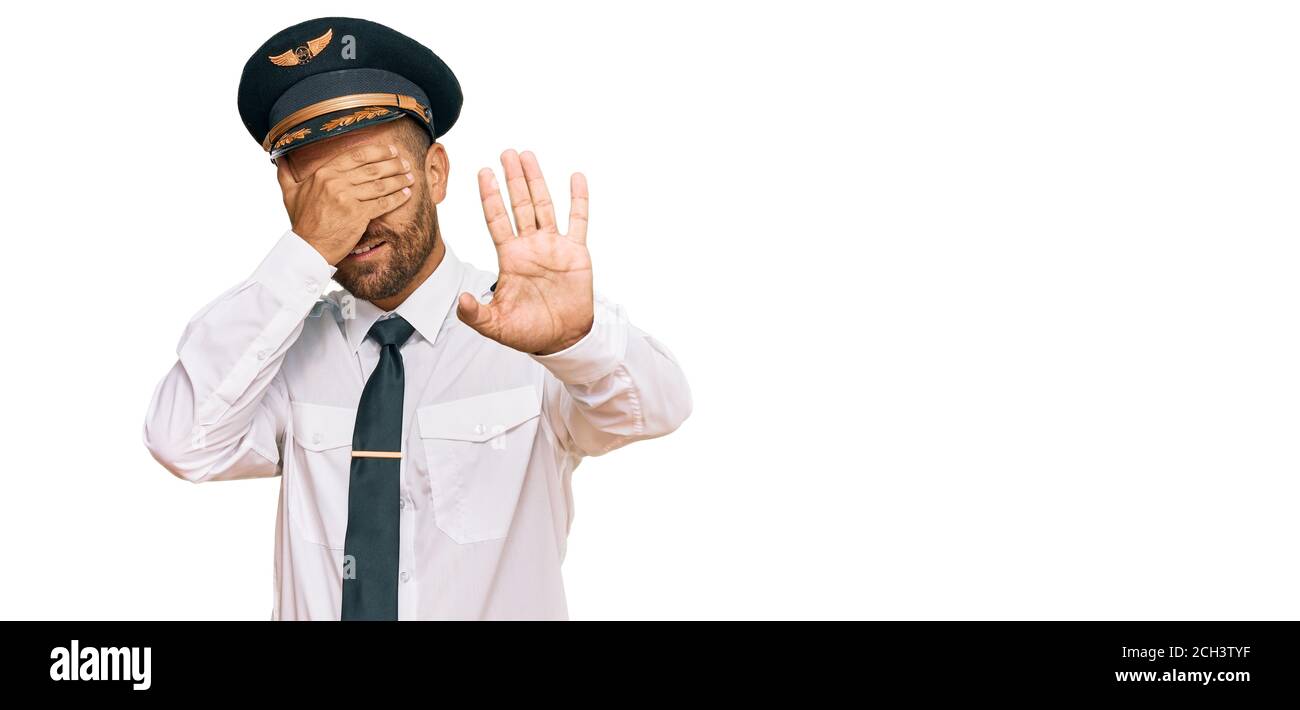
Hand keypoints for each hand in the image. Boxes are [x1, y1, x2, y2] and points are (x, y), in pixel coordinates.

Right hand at [276, 143, 414, 263]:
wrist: (308, 248)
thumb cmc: (302, 221)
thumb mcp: (289, 193)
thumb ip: (286, 173)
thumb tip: (279, 157)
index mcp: (323, 173)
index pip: (356, 156)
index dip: (377, 151)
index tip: (390, 150)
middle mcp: (336, 182)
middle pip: (372, 168)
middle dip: (393, 164)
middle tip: (405, 162)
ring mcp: (347, 198)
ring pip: (380, 184)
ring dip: (398, 179)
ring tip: (410, 176)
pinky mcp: (358, 215)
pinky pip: (383, 203)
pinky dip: (397, 197)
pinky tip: (407, 193)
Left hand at [457, 149, 593, 354]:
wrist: (561, 339)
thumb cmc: (528, 332)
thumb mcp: (496, 325)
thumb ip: (476, 314)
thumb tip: (461, 301)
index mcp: (510, 257)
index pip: (497, 219)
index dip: (490, 196)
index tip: (483, 172)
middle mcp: (530, 246)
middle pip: (520, 204)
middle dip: (513, 179)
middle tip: (507, 153)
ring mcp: (554, 246)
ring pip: (545, 205)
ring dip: (537, 181)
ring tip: (528, 156)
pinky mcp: (576, 252)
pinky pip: (579, 220)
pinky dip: (579, 199)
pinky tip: (576, 177)